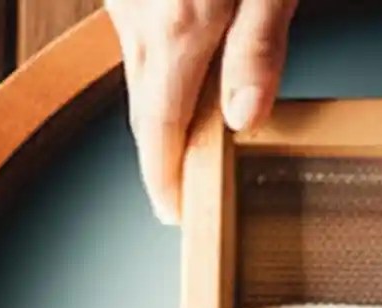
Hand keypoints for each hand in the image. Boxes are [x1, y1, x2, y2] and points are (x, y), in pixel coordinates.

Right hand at [106, 0, 297, 223]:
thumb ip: (257, 49)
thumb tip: (244, 117)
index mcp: (179, 25)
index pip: (161, 127)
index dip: (164, 177)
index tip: (175, 211)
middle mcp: (139, 17)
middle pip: (145, 108)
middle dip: (162, 156)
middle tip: (183, 194)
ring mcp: (124, 0)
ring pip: (139, 75)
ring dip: (159, 112)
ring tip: (188, 144)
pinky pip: (138, 43)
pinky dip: (157, 69)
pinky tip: (182, 74)